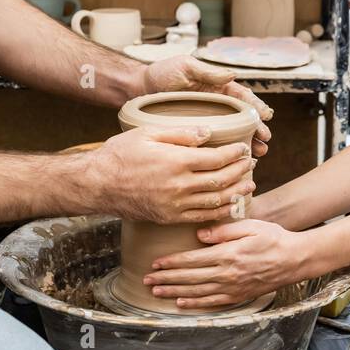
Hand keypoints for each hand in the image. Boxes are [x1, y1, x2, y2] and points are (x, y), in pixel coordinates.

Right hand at [91, 126, 255, 224]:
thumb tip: (208, 132)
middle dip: (240, 171)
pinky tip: (230, 204)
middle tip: (250, 163)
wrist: (98, 185)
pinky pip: (202, 217)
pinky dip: (220, 211)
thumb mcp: (148, 133)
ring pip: (216, 201)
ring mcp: (175, 205)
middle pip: (221, 180)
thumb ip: (181, 133)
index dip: (234, 154)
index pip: (216, 158)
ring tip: (248, 184)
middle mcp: (179, 186)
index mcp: (176, 161)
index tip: (243, 148)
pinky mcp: (170, 218)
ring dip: (236, 192)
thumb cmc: (121, 154)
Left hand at [140, 55, 272, 156]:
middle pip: (243, 119)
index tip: (266, 116)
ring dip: (247, 142)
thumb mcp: (185, 67)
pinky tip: (234, 163)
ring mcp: (207, 121)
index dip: (256, 107)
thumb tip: (233, 75)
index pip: (242, 98)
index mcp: (218, 88)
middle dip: (256, 129)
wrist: (138, 88)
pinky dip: (226, 153)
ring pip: (233, 133)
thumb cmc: (162, 73)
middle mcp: (216, 106)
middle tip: (265, 140)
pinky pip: (214, 144)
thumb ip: (208, 72)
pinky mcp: (195, 134)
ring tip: (259, 153)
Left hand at [140, 219, 306, 310]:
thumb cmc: (273, 238)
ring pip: (196, 292)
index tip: (155, 263)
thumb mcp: (249, 226)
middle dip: (166, 279)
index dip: (171, 263)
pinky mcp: (238, 296)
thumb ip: (223, 231)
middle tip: (147, 280)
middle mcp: (227, 274)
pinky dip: (195, 304)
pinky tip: (181, 303)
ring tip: (157, 292)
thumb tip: (199, 235)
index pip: (191, 260)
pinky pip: (212, 302)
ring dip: (174, 292)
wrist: (294, 259)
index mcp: (227, 254)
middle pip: (189, 278)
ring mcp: (232, 287)